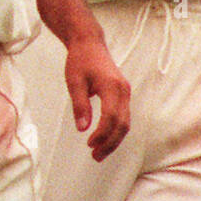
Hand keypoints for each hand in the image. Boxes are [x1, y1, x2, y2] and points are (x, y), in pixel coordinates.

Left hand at [63, 36, 129, 160]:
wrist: (89, 43)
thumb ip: (80, 105)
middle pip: (122, 124)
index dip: (102, 134)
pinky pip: (124, 116)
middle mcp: (123, 90)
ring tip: (99, 152)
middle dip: (110, 143)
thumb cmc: (80, 60)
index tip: (89, 143)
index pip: (111, 117)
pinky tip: (104, 139)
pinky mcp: (123, 94)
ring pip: (125, 122)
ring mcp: (125, 92)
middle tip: (96, 156)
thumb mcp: (74, 82)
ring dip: (114, 140)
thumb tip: (83, 128)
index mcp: (111, 86)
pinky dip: (116, 130)